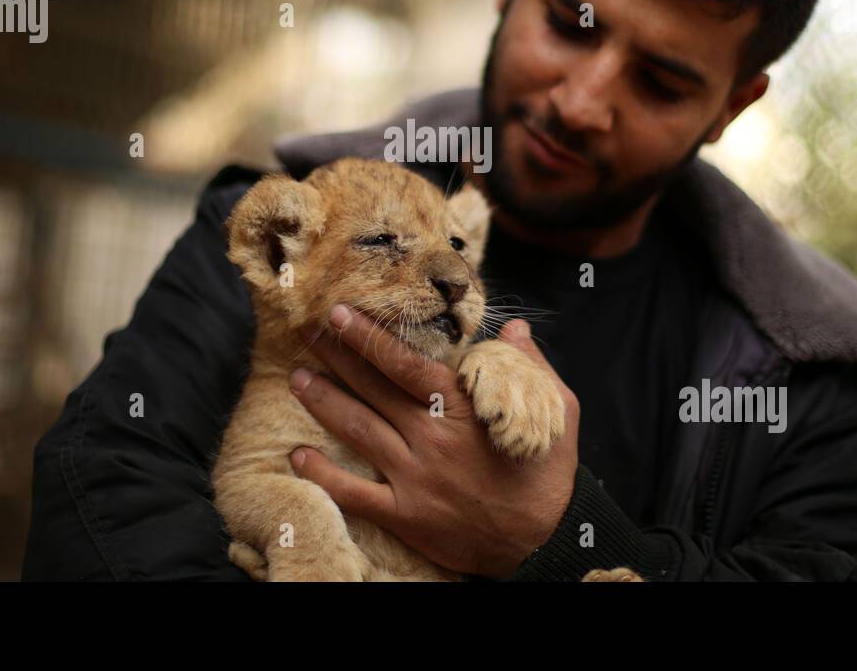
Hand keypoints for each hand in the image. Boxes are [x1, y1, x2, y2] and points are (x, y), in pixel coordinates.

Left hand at [288, 305, 579, 577]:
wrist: (545, 541)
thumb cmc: (547, 473)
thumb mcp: (559, 411)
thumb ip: (533, 366)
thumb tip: (514, 329)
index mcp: (463, 408)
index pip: (404, 364)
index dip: (369, 337)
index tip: (341, 314)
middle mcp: (432, 438)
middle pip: (372, 389)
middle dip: (336, 357)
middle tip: (308, 332)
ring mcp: (415, 478)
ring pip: (357, 430)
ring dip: (323, 402)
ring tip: (297, 378)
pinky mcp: (405, 515)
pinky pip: (354, 493)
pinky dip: (323, 474)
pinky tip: (299, 456)